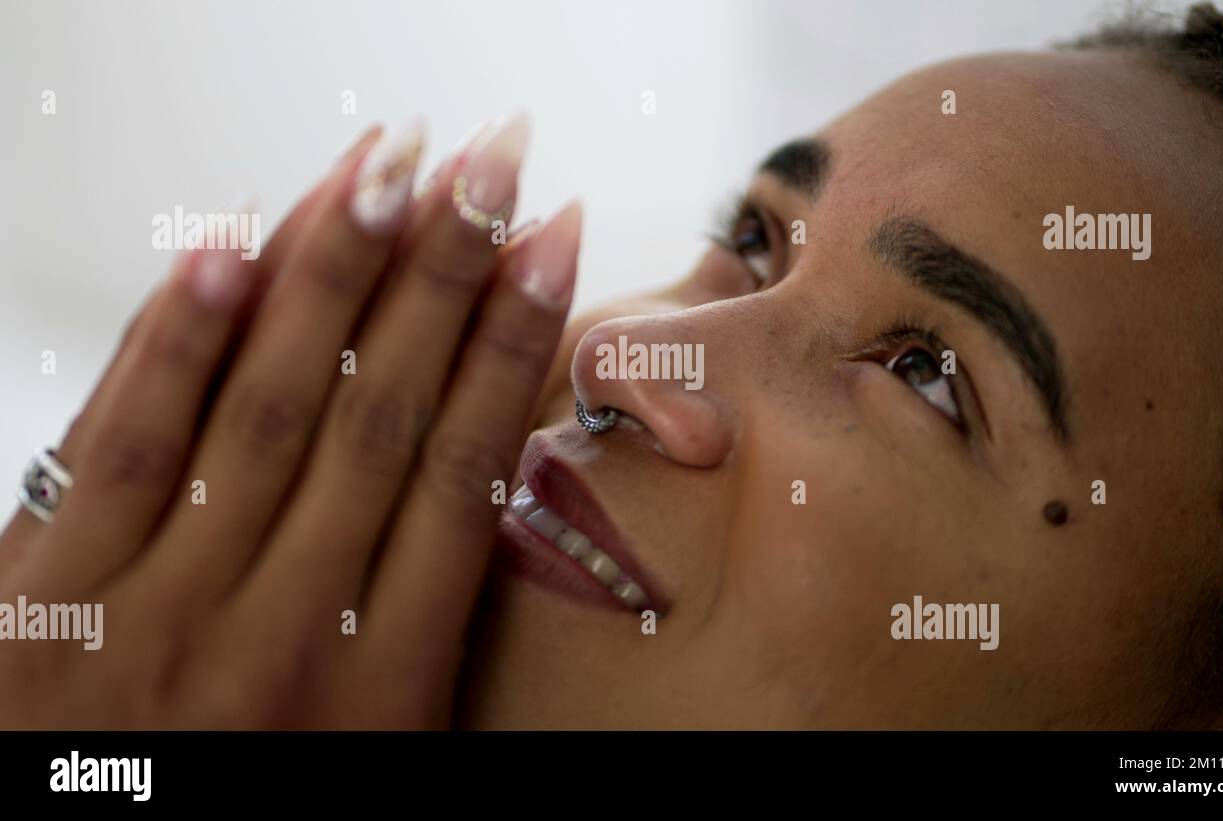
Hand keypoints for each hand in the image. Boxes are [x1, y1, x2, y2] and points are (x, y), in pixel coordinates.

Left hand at [0, 114, 580, 727]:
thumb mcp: (382, 761)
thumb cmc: (253, 817)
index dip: (510, 348)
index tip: (546, 248)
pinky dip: (176, 339)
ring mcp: (152, 617)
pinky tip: (227, 246)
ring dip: (331, 278)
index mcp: (381, 692)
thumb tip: (480, 493)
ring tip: (389, 172)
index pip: (461, 476)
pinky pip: (121, 446)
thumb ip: (426, 645)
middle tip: (489, 166)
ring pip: (265, 413)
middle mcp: (279, 640)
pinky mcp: (38, 604)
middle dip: (443, 278)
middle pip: (381, 420)